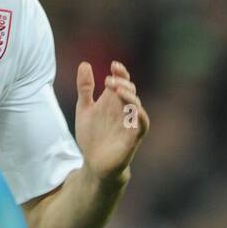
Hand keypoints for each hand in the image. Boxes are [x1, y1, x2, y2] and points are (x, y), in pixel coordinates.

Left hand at [75, 60, 149, 183]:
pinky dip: (140, 115)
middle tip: (108, 80)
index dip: (121, 72)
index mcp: (114, 101)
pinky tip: (133, 108)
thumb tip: (84, 64)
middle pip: (130, 90)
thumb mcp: (84, 109)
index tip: (113, 65)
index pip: (122, 81)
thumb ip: (85, 88)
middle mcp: (124, 110)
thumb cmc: (92, 136)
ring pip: (137, 104)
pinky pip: (142, 124)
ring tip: (115, 90)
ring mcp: (130, 123)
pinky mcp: (133, 137)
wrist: (94, 163)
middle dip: (122, 83)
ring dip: (128, 95)